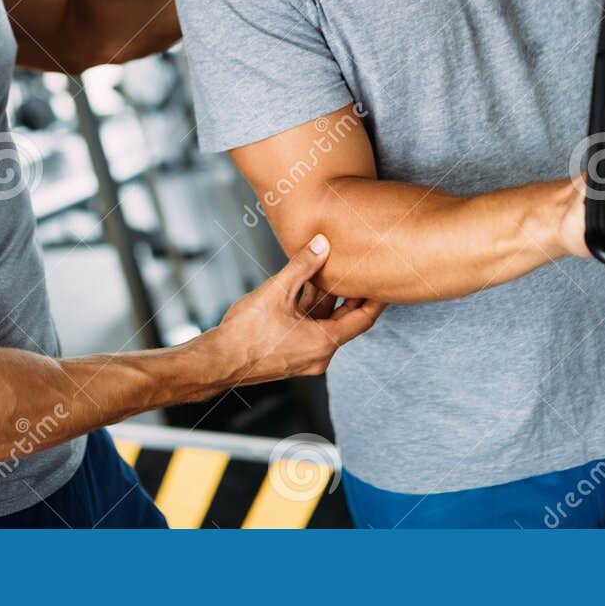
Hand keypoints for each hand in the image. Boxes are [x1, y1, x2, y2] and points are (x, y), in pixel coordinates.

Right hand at [197, 236, 384, 385]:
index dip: (376, 298)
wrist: (217, 361)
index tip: (386, 282)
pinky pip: (310, 331)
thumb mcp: (277, 292)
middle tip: (362, 270)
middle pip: (346, 321)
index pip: (363, 319)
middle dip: (351, 295)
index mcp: (324, 343)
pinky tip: (303, 289)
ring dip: (326, 301)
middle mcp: (319, 355)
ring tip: (329, 272)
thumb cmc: (244, 334)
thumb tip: (321, 244)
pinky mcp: (291, 356)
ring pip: (325, 325)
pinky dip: (310, 312)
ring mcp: (305, 358)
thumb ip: (302, 266)